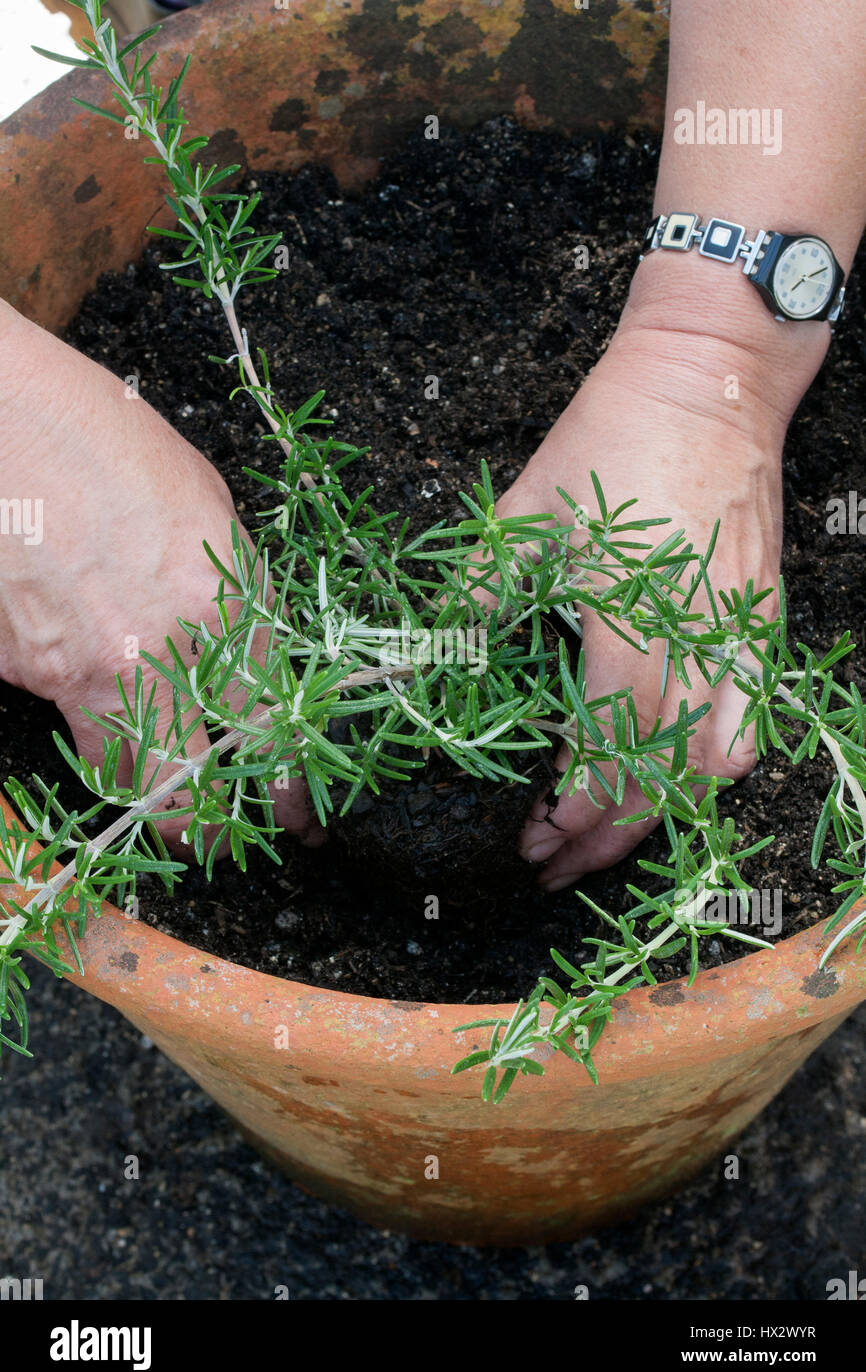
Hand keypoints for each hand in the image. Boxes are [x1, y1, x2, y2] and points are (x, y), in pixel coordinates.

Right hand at [0, 301, 323, 853]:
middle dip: (205, 834)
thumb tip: (246, 664)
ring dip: (141, 788)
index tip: (297, 819)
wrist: (0, 414)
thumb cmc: (104, 438)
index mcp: (219, 604)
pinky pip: (59, 716)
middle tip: (218, 839)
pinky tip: (79, 660)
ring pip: (116, 776)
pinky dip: (76, 710)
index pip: (271, 733)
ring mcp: (75, 667)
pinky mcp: (17, 669)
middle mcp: (152, 652)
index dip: (289, 791)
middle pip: (184, 793)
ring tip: (156, 772)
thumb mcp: (206, 510)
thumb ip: (234, 597)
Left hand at [499, 257, 828, 889]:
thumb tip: (424, 659)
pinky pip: (756, 718)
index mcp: (629, 618)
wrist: (708, 378)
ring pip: (718, 764)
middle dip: (609, 837)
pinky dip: (719, 767)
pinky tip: (682, 782)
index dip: (575, 812)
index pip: (611, 751)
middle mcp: (695, 639)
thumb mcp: (525, 515)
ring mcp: (741, 632)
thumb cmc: (613, 438)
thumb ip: (477, 598)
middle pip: (664, 777)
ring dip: (665, 814)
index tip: (535, 839)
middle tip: (559, 864)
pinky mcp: (764, 617)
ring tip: (615, 837)